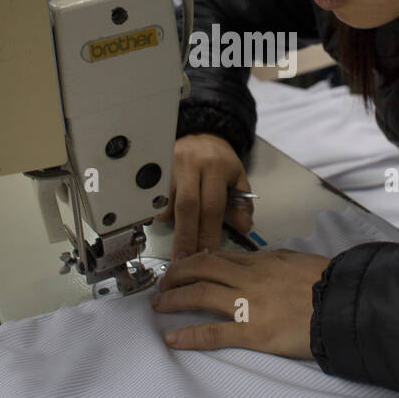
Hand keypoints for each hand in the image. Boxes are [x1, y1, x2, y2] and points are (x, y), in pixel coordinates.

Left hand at [151, 249, 329, 358]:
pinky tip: (173, 339)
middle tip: (163, 282)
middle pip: (202, 267)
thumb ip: (281, 264)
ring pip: (200, 293)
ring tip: (159, 305)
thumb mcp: (303, 263)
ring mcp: (248, 304)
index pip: (223, 256)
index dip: (199, 260)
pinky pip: (213, 332)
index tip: (187, 266)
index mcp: (265, 261)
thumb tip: (268, 264)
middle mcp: (251, 277)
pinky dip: (189, 335)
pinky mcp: (252, 331)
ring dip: (174, 298)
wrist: (346, 304)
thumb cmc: (333, 285)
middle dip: (177, 273)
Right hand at [156, 133, 252, 258]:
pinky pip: (156, 199)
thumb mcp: (238, 177)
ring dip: (172, 229)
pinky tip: (168, 227)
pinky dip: (161, 216)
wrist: (199, 134)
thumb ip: (241, 203)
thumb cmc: (219, 160)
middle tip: (184, 262)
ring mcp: (169, 167)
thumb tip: (244, 227)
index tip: (207, 255)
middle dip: (185, 238)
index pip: (212, 206)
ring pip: (167, 203)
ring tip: (176, 252)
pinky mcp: (154, 171)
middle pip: (186, 207)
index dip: (208, 233)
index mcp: (215, 167)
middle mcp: (190, 165)